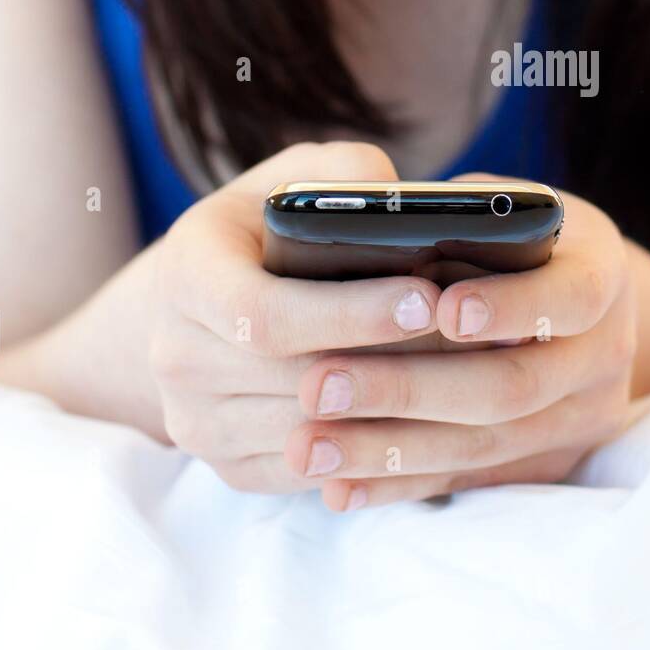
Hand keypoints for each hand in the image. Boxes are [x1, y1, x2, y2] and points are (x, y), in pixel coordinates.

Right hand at [148, 142, 444, 492]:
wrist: (203, 300)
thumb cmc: (267, 225)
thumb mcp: (294, 177)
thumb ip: (344, 176)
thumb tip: (400, 202)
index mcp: (186, 274)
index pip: (262, 313)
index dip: (349, 313)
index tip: (427, 298)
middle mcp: (175, 355)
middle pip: (295, 380)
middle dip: (392, 362)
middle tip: (474, 342)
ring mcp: (195, 421)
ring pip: (310, 434)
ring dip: (395, 412)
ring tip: (470, 377)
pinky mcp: (227, 466)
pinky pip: (312, 474)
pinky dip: (375, 452)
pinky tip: (434, 417)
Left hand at [288, 174, 637, 511]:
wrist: (569, 303)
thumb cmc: (506, 235)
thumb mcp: (497, 209)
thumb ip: (456, 222)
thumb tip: (374, 238)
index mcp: (602, 270)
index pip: (572, 295)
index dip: (510, 306)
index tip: (442, 309)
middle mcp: (606, 352)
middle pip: (513, 385)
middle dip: (408, 388)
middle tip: (318, 385)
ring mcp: (582, 417)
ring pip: (484, 445)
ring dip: (388, 450)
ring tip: (306, 446)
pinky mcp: (547, 464)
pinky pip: (468, 480)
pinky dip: (399, 485)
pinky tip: (336, 486)